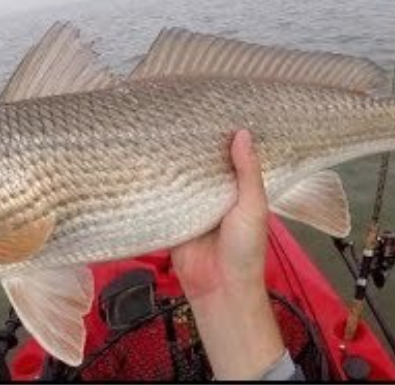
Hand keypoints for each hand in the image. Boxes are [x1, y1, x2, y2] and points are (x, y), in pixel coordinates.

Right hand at [171, 130, 285, 379]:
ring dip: (169, 161)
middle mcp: (212, 191)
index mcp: (236, 186)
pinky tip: (141, 160)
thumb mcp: (253, 206)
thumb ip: (248, 172)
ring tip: (153, 127)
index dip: (219, 134)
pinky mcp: (169, 217)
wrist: (219, 289)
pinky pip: (160, 197)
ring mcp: (190, 204)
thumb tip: (242, 133)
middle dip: (188, 144)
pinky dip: (153, 184)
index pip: (227, 153)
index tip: (208, 107)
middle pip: (198, 162)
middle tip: (173, 111)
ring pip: (178, 176)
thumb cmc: (246, 250)